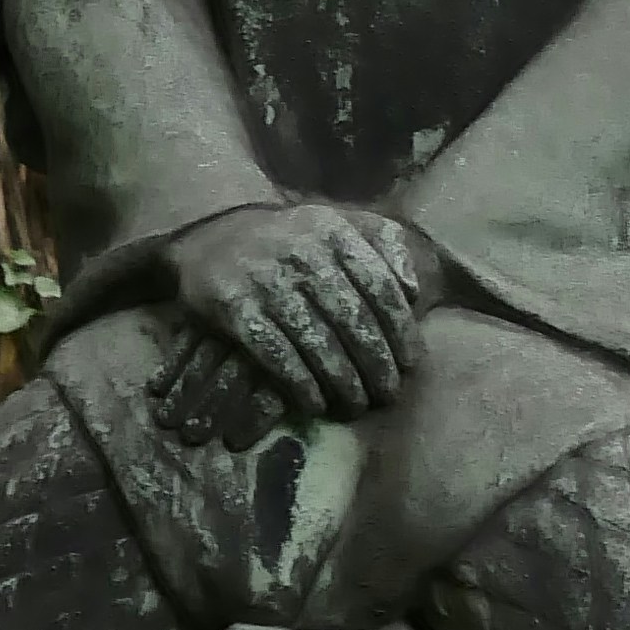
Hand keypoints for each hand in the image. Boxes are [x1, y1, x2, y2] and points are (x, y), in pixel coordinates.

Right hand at [169, 200, 437, 417]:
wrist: (215, 233)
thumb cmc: (294, 239)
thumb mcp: (340, 225)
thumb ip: (384, 245)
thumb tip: (413, 290)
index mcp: (334, 232)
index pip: (380, 287)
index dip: (400, 331)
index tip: (411, 363)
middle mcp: (302, 253)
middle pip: (352, 319)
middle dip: (376, 364)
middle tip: (388, 394)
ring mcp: (266, 281)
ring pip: (317, 342)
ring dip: (342, 381)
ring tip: (357, 404)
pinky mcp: (234, 307)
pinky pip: (276, 354)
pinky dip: (300, 384)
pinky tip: (315, 402)